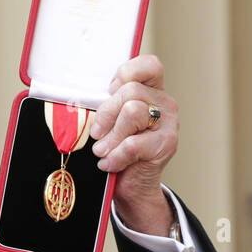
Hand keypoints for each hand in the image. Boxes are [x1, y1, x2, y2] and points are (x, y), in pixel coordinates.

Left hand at [88, 54, 177, 234]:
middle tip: (97, 134)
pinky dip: (115, 156)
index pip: (148, 65)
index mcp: (152, 91)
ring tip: (103, 150)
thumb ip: (106, 106)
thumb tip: (82, 102)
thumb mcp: (109, 122)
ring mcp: (169, 124)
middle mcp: (164, 103)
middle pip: (130, 91)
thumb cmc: (117, 150)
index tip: (110, 93)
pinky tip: (110, 163)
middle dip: (106, 114)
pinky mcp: (167, 144)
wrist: (133, 186)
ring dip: (111, 136)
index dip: (125, 75)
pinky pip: (133, 144)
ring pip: (132, 112)